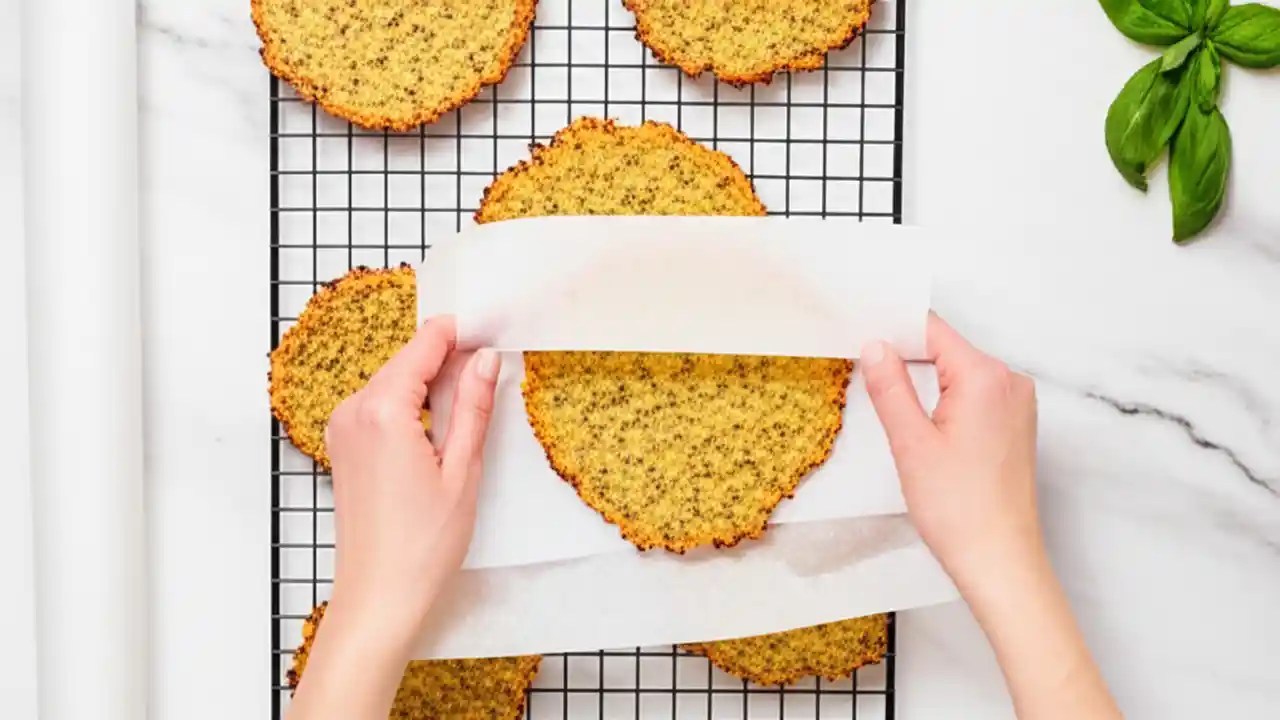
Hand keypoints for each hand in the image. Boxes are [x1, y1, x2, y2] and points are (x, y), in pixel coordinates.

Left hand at [288, 316, 498, 719]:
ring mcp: (342, 429)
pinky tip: (440, 431)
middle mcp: (352, 411)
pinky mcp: (344, 447)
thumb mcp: (463, 469)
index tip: (492, 329)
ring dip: (430, 385)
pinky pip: (380, 407)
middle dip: (448, 359)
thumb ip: (473, 405)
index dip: (460, 332)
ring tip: (470, 409)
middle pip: (407, 360)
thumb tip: (484, 358)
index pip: (424, 344)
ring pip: (394, 382)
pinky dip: (411, 407)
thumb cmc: (421, 546)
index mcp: (382, 410)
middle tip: (491, 370)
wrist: (379, 598)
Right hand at [860, 313, 1038, 583]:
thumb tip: (876, 345)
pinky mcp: (1015, 425)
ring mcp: (1017, 404)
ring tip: (892, 405)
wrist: (1000, 559)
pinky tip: (924, 425)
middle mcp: (1010, 382)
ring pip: (960, 374)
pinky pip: (975, 395)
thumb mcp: (910, 443)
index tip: (862, 336)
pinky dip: (946, 401)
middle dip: (908, 359)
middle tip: (867, 374)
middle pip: (947, 350)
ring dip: (926, 383)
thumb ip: (890, 387)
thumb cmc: (959, 508)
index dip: (895, 330)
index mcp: (985, 377)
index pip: (933, 331)